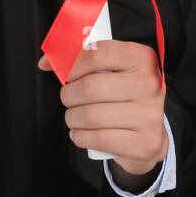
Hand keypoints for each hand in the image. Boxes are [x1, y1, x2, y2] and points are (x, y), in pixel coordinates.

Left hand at [38, 39, 166, 177]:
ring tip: (74, 117)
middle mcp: (149, 84)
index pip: (98, 54)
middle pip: (90, 87)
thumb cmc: (124, 96)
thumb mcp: (112, 71)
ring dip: (72, 118)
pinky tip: (81, 133)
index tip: (68, 74)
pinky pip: (99, 138)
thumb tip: (46, 62)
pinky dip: (81, 137)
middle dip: (68, 95)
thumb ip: (81, 61)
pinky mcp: (144, 142)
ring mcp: (149, 115)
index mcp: (141, 58)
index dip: (74, 64)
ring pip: (90, 115)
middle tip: (68, 98)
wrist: (149, 135)